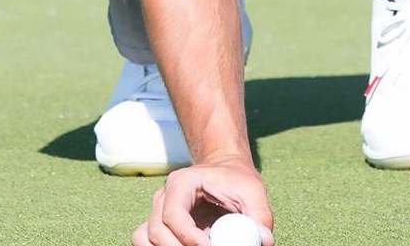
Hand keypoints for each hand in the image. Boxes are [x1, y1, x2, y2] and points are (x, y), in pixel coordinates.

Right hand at [131, 159, 273, 245]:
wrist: (224, 171)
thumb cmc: (237, 179)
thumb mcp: (253, 192)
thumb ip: (260, 216)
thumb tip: (264, 240)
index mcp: (183, 183)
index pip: (174, 213)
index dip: (188, 235)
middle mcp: (164, 197)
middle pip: (156, 230)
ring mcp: (157, 212)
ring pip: (145, 237)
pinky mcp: (160, 225)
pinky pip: (146, 241)